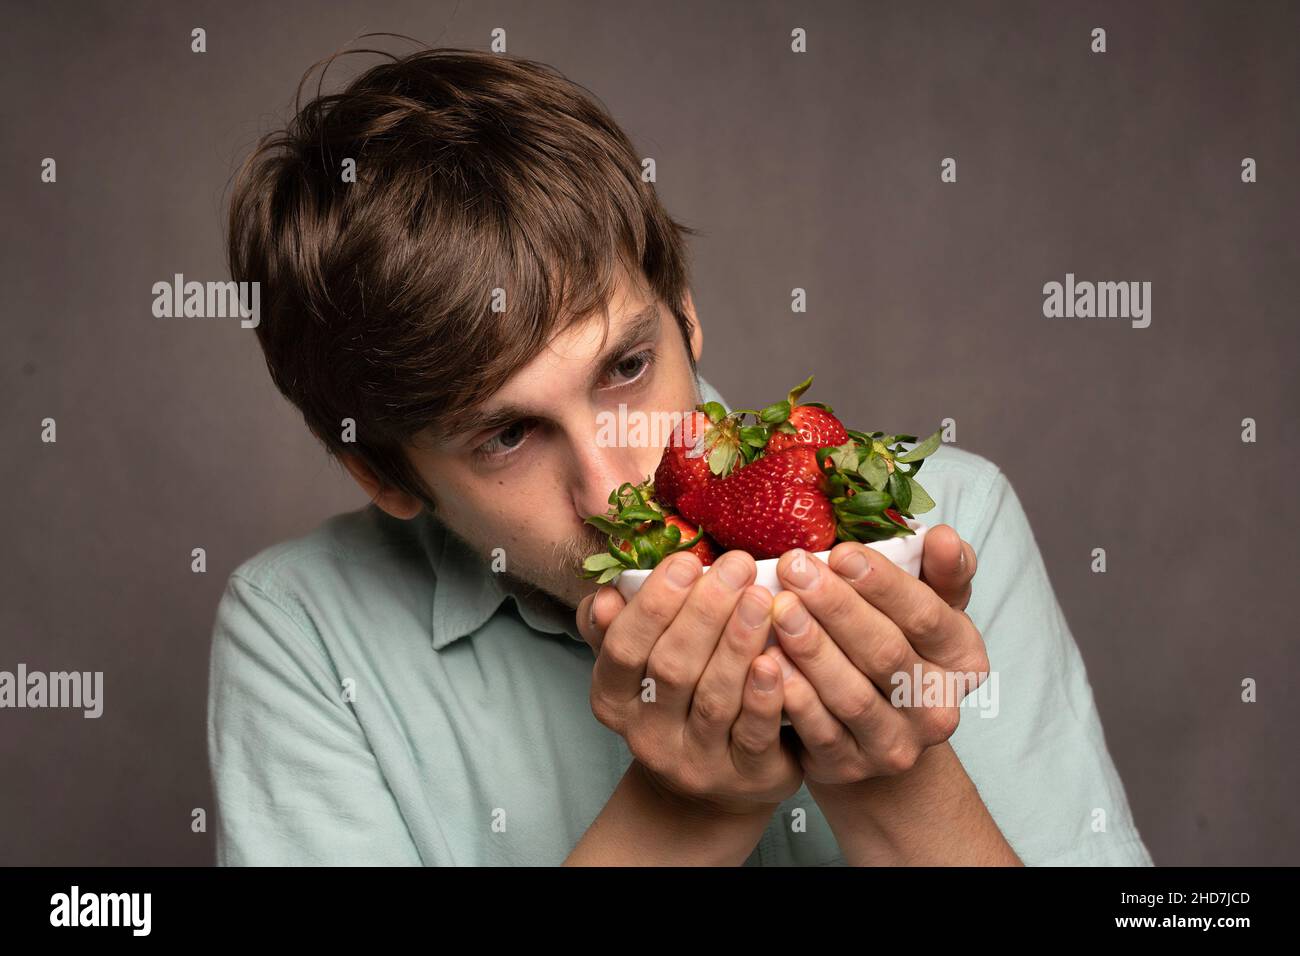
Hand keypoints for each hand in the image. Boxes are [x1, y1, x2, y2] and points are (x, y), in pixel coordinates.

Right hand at [576, 550, 802, 813]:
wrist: (712, 785)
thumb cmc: (678, 702)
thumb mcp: (639, 667)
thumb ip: (618, 627)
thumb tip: (605, 595)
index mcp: (614, 699)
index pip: (624, 649)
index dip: (653, 605)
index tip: (686, 562)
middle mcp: (648, 736)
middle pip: (672, 670)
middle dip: (704, 612)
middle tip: (736, 566)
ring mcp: (697, 762)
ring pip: (714, 699)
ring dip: (737, 643)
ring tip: (761, 598)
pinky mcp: (745, 777)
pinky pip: (753, 735)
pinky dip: (763, 696)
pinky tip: (776, 659)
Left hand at [761, 524, 986, 785]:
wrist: (870, 730)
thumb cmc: (894, 647)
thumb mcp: (926, 606)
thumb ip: (941, 570)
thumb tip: (943, 536)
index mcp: (963, 660)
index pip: (927, 616)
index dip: (884, 584)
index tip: (841, 553)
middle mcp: (937, 709)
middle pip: (886, 653)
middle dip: (837, 608)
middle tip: (795, 568)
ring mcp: (895, 745)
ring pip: (851, 695)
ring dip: (812, 649)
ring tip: (778, 608)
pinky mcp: (850, 767)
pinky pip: (818, 731)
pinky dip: (792, 696)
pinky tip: (766, 661)